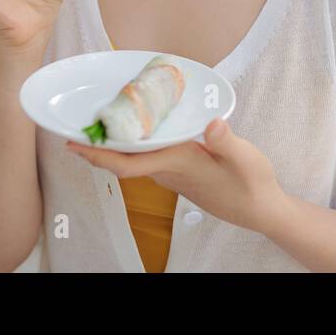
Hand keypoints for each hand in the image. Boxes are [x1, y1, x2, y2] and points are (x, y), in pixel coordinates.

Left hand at [65, 118, 287, 235]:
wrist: (261, 210)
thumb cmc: (251, 184)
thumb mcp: (244, 157)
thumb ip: (225, 141)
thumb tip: (212, 125)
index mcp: (176, 163)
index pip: (127, 163)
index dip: (98, 154)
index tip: (74, 144)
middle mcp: (168, 171)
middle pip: (123, 162)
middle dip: (97, 149)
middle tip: (73, 130)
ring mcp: (173, 175)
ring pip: (134, 162)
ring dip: (113, 148)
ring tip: (99, 127)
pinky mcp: (181, 175)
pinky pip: (147, 161)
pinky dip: (133, 149)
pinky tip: (137, 133)